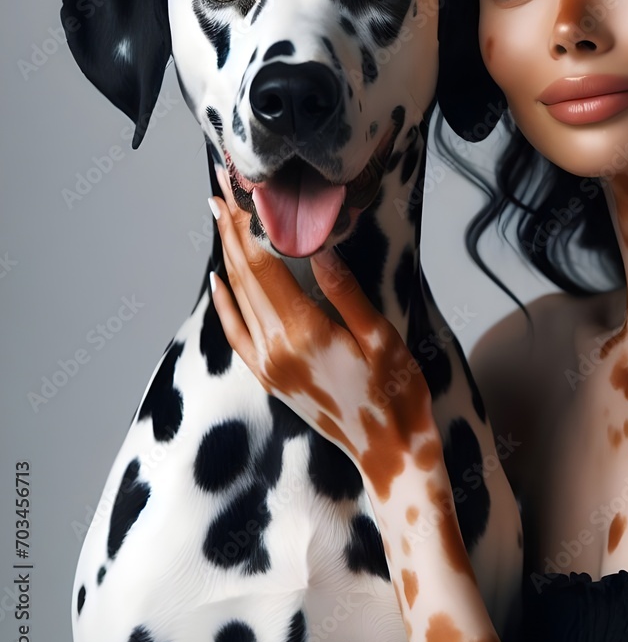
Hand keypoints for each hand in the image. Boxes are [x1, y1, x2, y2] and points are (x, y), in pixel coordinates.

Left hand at [207, 174, 435, 496]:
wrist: (389, 454)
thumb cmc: (396, 394)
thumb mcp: (382, 338)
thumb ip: (346, 292)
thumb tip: (317, 249)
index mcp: (303, 333)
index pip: (265, 265)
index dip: (250, 224)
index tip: (240, 188)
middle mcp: (274, 348)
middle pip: (244, 276)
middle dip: (231, 230)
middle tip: (220, 188)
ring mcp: (268, 366)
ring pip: (237, 299)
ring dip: (226, 256)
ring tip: (218, 218)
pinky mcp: (270, 378)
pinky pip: (236, 334)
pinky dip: (224, 305)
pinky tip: (218, 282)